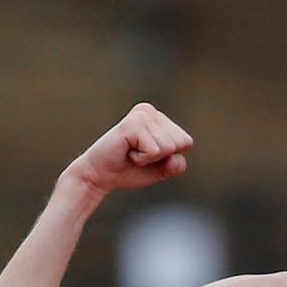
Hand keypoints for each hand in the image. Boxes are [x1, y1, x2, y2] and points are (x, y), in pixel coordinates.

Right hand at [65, 102, 192, 194]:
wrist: (100, 176)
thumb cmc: (130, 169)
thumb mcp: (162, 168)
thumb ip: (176, 163)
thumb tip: (174, 156)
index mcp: (158, 117)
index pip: (186, 142)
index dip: (169, 157)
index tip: (147, 155)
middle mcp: (150, 111)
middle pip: (180, 143)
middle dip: (161, 157)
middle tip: (138, 154)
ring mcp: (141, 115)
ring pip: (168, 147)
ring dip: (150, 158)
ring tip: (131, 152)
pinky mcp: (132, 124)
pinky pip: (154, 150)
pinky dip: (142, 159)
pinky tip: (127, 151)